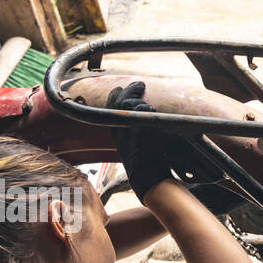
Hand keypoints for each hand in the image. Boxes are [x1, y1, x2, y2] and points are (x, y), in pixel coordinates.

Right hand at [106, 82, 176, 201]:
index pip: (111, 105)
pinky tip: (152, 110)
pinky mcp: (138, 131)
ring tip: (149, 106)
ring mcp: (127, 129)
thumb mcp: (134, 146)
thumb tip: (143, 115)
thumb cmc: (146, 165)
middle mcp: (118, 129)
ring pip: (130, 104)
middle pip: (119, 100)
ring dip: (140, 102)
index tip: (122, 88)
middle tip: (140, 83)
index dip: (116, 94)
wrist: (148, 179)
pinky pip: (141, 111)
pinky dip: (147, 109)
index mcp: (115, 131)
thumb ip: (134, 131)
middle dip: (130, 90)